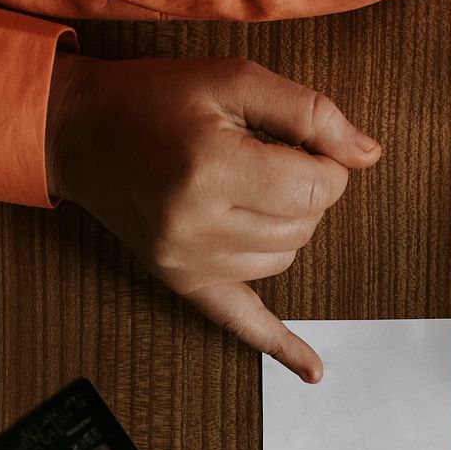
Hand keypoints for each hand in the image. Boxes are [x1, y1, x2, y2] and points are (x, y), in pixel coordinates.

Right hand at [46, 54, 380, 380]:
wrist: (81, 132)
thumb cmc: (155, 99)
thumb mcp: (234, 79)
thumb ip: (310, 113)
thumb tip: (369, 155)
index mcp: (211, 168)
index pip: (316, 189)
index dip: (326, 164)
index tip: (304, 146)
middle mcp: (198, 225)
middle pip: (305, 225)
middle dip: (306, 191)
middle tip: (271, 158)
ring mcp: (189, 263)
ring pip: (285, 257)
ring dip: (285, 225)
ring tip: (246, 187)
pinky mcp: (183, 283)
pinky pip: (243, 323)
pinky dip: (281, 346)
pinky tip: (313, 370)